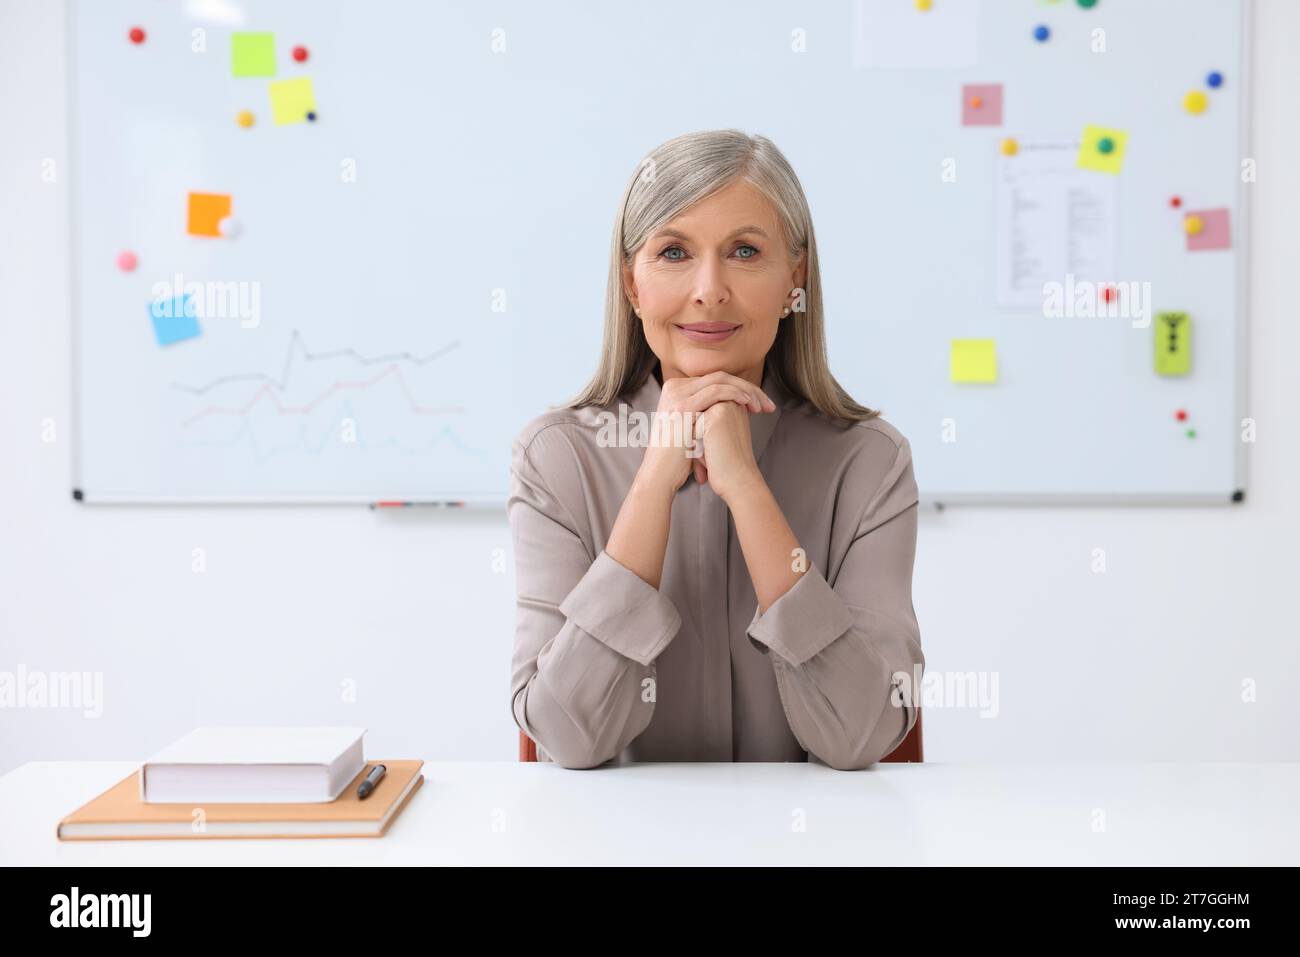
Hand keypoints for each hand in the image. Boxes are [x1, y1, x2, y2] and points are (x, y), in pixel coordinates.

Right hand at [634, 371, 774, 498]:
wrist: (660, 475)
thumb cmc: (679, 457)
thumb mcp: (692, 427)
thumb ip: (706, 411)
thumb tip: (732, 405)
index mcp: (676, 389)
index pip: (715, 380)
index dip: (741, 388)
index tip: (760, 404)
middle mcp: (674, 387)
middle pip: (719, 376)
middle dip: (748, 388)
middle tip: (767, 403)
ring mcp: (677, 394)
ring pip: (721, 380)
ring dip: (746, 391)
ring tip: (762, 406)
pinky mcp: (683, 405)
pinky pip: (716, 391)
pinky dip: (737, 394)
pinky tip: (749, 404)